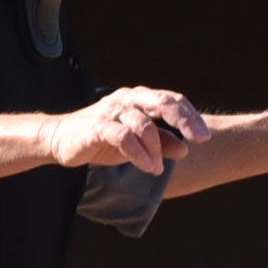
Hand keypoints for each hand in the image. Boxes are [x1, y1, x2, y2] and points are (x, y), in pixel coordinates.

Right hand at [48, 87, 210, 174]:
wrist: (61, 140)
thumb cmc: (104, 139)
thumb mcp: (139, 143)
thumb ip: (162, 143)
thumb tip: (185, 150)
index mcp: (140, 99)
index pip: (173, 100)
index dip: (191, 116)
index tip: (205, 137)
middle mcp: (128, 99)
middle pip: (164, 102)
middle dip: (185, 120)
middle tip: (200, 140)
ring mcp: (112, 111)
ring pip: (144, 124)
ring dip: (157, 149)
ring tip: (158, 168)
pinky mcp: (97, 127)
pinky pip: (124, 137)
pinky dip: (139, 153)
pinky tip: (148, 167)